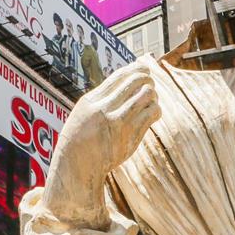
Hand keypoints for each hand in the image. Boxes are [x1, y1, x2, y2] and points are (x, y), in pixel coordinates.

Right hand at [43, 63, 159, 225]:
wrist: (78, 165)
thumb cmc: (83, 136)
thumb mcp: (85, 111)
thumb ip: (103, 96)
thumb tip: (126, 76)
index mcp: (91, 101)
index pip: (119, 76)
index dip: (136, 69)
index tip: (144, 68)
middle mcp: (104, 110)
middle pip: (135, 82)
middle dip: (147, 79)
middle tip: (150, 83)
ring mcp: (118, 124)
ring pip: (146, 95)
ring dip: (152, 94)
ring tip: (151, 99)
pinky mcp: (130, 137)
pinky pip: (151, 114)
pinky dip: (156, 109)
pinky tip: (153, 112)